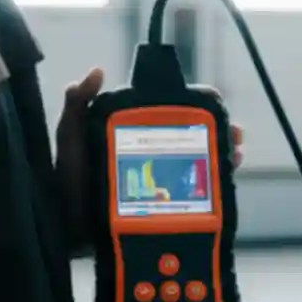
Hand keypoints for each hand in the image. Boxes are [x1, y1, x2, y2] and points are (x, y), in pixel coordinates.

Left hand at [56, 68, 244, 237]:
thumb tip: (96, 71)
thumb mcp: (71, 138)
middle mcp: (152, 155)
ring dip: (223, 156)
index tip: (215, 106)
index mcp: (134, 135)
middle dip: (220, 132)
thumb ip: (78, 105)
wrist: (68, 229)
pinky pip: (199, 194)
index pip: (172, 115)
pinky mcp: (169, 208)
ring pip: (202, 164)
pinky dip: (216, 185)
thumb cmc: (67, 182)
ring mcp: (162, 183)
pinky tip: (226, 179)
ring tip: (234, 155)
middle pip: (195, 138)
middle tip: (234, 134)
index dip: (197, 108)